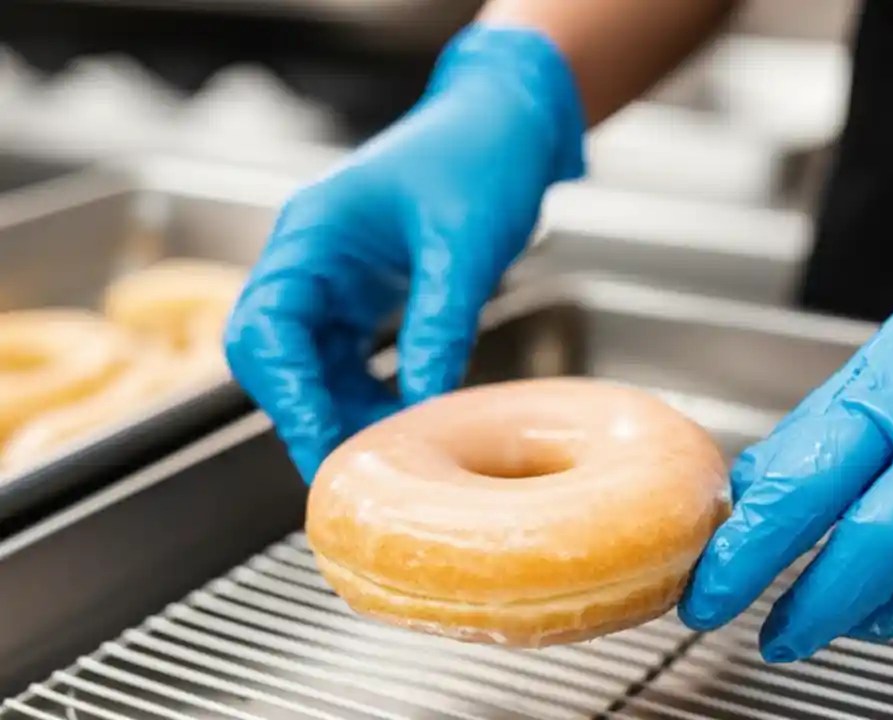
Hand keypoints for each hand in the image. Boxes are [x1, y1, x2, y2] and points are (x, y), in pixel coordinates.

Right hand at [224, 25, 584, 478]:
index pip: (264, 327)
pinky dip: (367, 397)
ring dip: (342, 414)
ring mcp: (333, 281)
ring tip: (389, 458)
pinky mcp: (363, 299)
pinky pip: (346, 362)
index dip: (288, 396)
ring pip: (309, 368)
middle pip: (274, 357)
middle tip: (351, 473)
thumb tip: (424, 407)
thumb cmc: (480, 157)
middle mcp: (309, 261)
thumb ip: (440, 323)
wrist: (509, 125)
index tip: (325, 447)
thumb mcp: (465, 245)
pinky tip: (402, 424)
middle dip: (307, 416)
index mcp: (312, 234)